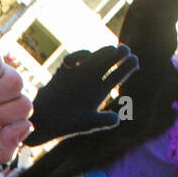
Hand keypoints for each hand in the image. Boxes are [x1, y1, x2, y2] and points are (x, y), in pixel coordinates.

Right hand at [24, 45, 138, 145]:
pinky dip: (77, 56)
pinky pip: (73, 59)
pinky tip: (78, 61)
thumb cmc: (65, 126)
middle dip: (118, 54)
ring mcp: (78, 74)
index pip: (118, 75)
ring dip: (102, 52)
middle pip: (109, 61)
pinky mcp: (63, 72)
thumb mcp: (86, 124)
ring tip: (110, 51)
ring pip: (94, 56)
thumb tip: (117, 119)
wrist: (42, 123)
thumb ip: (102, 121)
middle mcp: (92, 80)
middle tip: (124, 50)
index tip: (134, 60)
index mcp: (101, 91)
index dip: (128, 67)